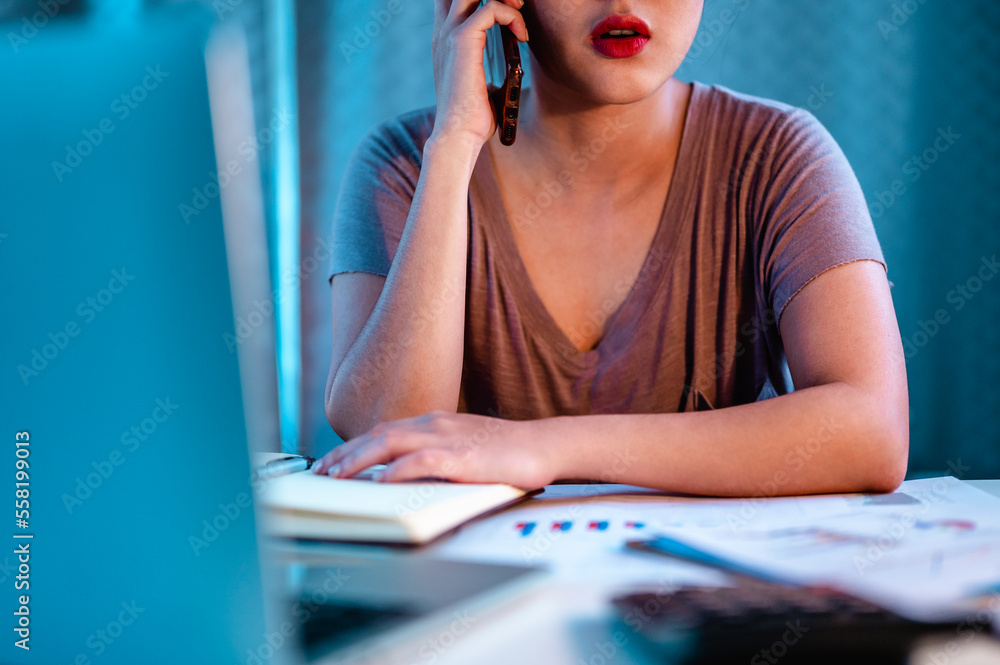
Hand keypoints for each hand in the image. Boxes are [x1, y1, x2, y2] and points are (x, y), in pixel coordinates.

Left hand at [311, 411, 554, 489]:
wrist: (542, 445)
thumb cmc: (506, 451)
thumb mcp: (461, 448)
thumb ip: (433, 456)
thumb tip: (402, 473)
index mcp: (434, 423)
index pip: (383, 431)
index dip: (354, 446)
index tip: (333, 462)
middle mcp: (434, 425)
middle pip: (378, 434)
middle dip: (345, 454)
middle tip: (322, 472)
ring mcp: (446, 438)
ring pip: (390, 442)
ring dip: (359, 459)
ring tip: (337, 476)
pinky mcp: (460, 457)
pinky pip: (420, 461)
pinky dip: (396, 470)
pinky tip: (381, 481)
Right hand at [430, 0, 528, 147]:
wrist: (459, 134)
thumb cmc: (472, 119)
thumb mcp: (483, 86)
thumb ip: (489, 70)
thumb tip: (511, 69)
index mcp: (446, 41)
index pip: (453, 0)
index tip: (508, 10)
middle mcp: (444, 32)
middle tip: (516, 4)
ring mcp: (450, 33)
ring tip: (520, 10)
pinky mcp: (462, 40)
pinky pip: (491, 8)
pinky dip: (512, 16)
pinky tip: (522, 36)